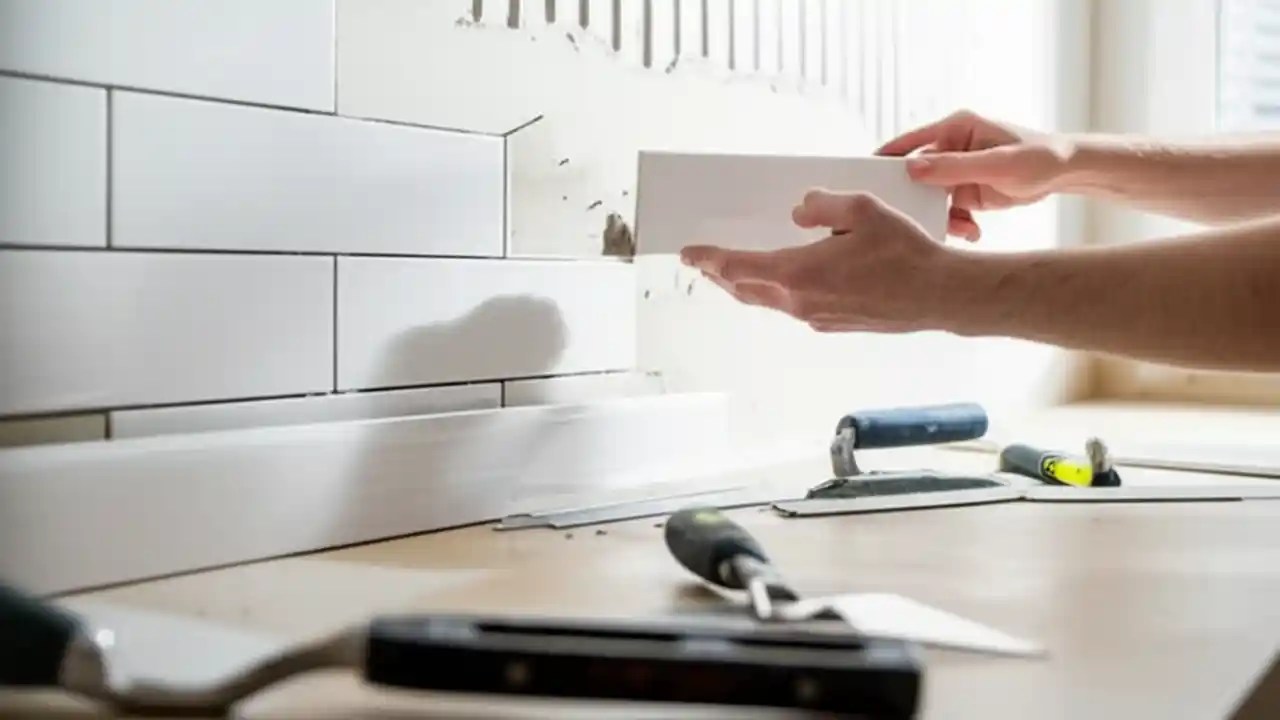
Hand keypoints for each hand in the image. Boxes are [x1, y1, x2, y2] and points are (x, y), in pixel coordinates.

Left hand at [679, 189, 970, 332]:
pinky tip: (787, 280)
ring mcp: (817, 317)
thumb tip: (799, 211)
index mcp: (799, 273)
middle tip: (703, 263)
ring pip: (769, 300)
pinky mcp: (834, 324)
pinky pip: (795, 306)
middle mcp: (801, 301)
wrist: (939, 296)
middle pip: (745, 289)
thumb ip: (822, 205)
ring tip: (734, 272)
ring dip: (747, 285)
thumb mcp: (862, 209)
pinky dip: (778, 293)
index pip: (736, 267)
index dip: (708, 259)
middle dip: (720, 275)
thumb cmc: (906, 253)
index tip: (688, 254)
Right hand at [877, 110, 1073, 240]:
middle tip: (914, 220)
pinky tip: (973, 232)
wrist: (1067, 173)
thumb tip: (911, 169)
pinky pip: (947, 212)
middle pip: (916, 176)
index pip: (909, 143)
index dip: (885, 160)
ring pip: (930, 200)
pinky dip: (956, 225)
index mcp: (955, 128)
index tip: (867, 180)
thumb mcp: (997, 163)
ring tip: (962, 229)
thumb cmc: (1039, 156)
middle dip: (918, 201)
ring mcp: (957, 172)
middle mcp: (951, 148)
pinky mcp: (965, 193)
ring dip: (940, 218)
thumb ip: (954, 166)